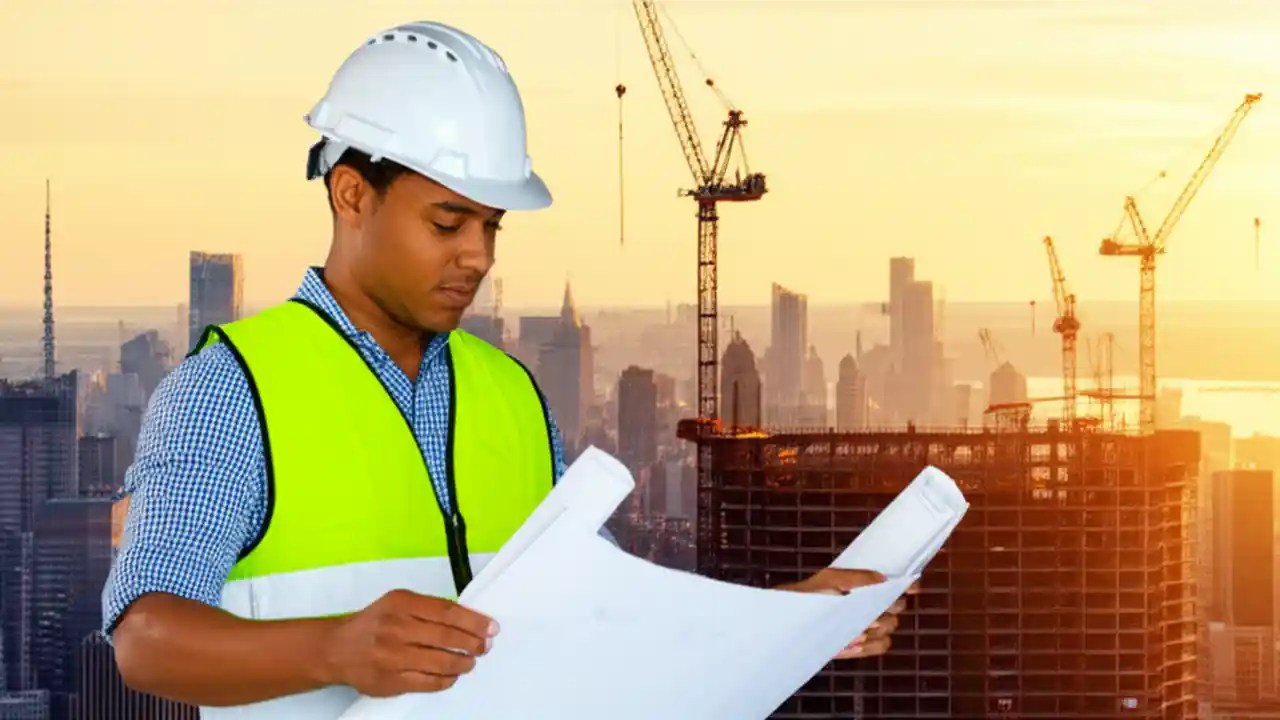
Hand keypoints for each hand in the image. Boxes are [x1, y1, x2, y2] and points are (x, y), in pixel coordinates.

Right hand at [320, 589, 498, 696]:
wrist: (337, 649)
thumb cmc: (374, 623)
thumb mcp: (398, 603)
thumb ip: (429, 609)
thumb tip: (469, 620)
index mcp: (401, 604)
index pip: (447, 612)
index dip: (474, 621)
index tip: (491, 627)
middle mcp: (397, 628)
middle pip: (447, 637)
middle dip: (473, 643)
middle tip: (485, 646)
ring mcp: (393, 657)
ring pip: (442, 662)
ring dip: (463, 663)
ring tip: (470, 661)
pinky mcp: (391, 681)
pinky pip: (429, 683)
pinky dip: (446, 679)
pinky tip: (451, 675)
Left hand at [778, 569, 918, 659]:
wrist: (792, 616)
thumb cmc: (810, 593)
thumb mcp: (829, 578)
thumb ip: (856, 576)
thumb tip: (881, 577)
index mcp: (870, 587)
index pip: (899, 585)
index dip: (909, 584)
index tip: (910, 584)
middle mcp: (874, 606)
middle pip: (898, 607)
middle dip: (888, 606)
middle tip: (871, 607)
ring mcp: (870, 626)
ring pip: (890, 627)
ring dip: (876, 626)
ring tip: (855, 625)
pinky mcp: (862, 646)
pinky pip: (881, 646)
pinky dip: (871, 644)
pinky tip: (854, 641)